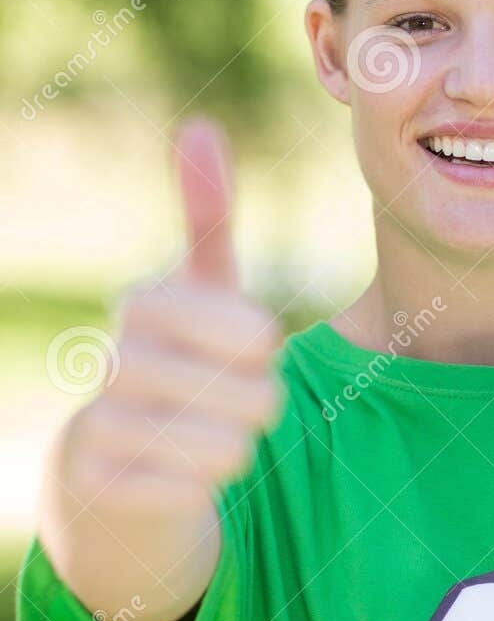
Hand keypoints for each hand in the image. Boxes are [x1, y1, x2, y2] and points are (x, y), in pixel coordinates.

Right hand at [73, 118, 283, 513]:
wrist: (112, 461)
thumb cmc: (176, 363)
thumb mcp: (198, 292)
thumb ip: (206, 218)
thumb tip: (198, 127)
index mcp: (146, 305)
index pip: (255, 335)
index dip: (265, 354)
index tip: (247, 353)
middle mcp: (116, 358)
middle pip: (252, 395)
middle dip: (260, 407)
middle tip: (235, 404)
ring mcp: (103, 422)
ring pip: (226, 448)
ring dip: (237, 450)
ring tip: (210, 438)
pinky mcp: (101, 482)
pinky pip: (191, 493)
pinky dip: (201, 489)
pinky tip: (179, 477)